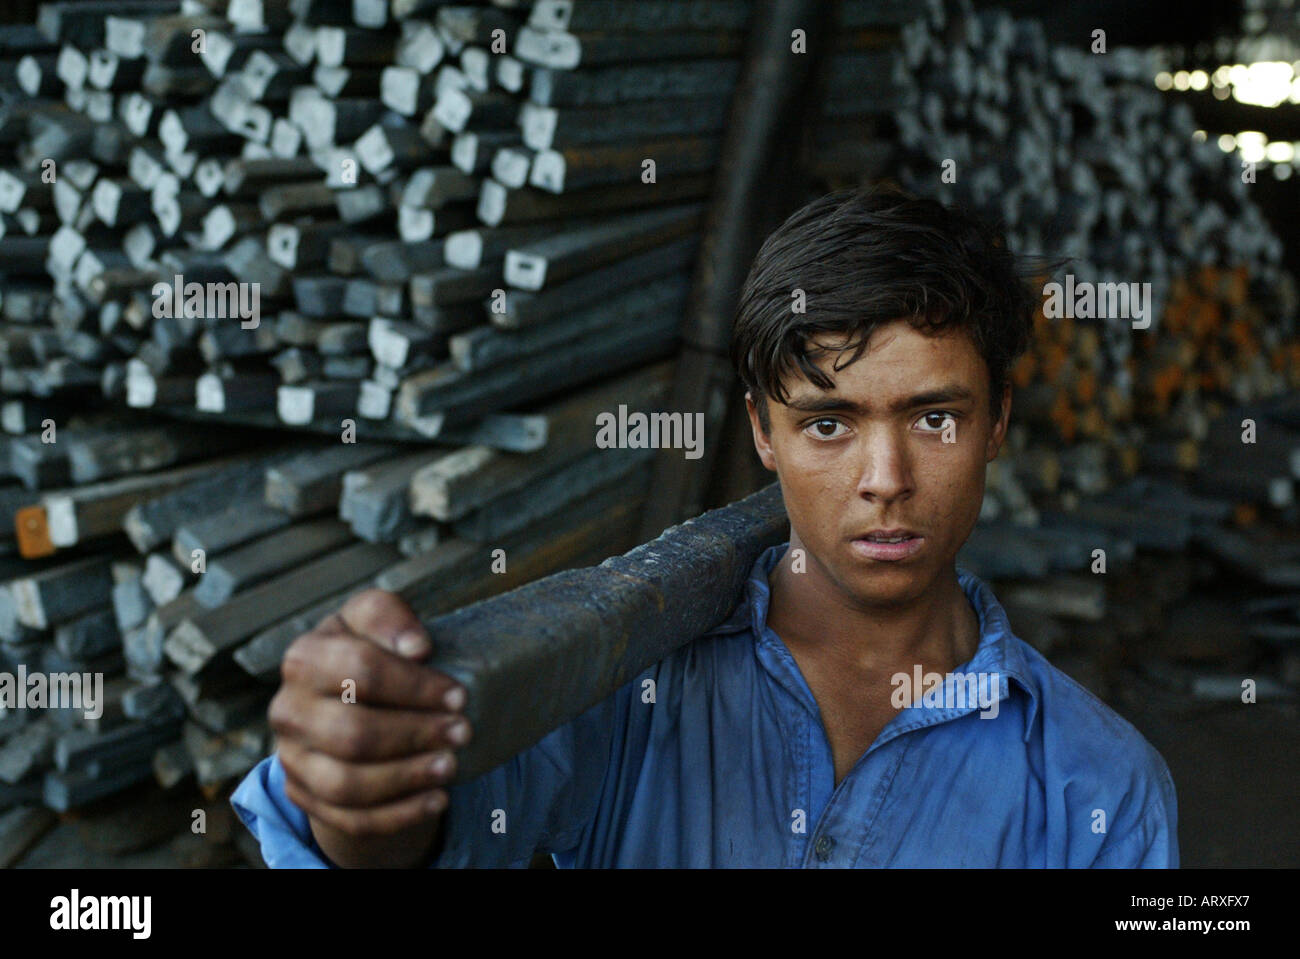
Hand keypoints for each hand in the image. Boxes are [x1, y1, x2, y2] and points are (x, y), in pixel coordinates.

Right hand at [268, 588, 471, 867]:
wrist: (345, 700)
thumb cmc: (368, 652)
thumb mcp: (374, 620)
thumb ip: (388, 617)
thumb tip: (416, 647)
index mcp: (303, 658)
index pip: (360, 670)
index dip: (414, 686)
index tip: (459, 696)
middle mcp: (287, 710)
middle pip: (352, 733)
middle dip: (415, 735)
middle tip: (463, 732)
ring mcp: (291, 759)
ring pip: (346, 784)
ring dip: (407, 777)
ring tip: (451, 766)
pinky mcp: (304, 795)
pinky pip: (349, 818)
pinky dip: (398, 814)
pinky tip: (436, 799)